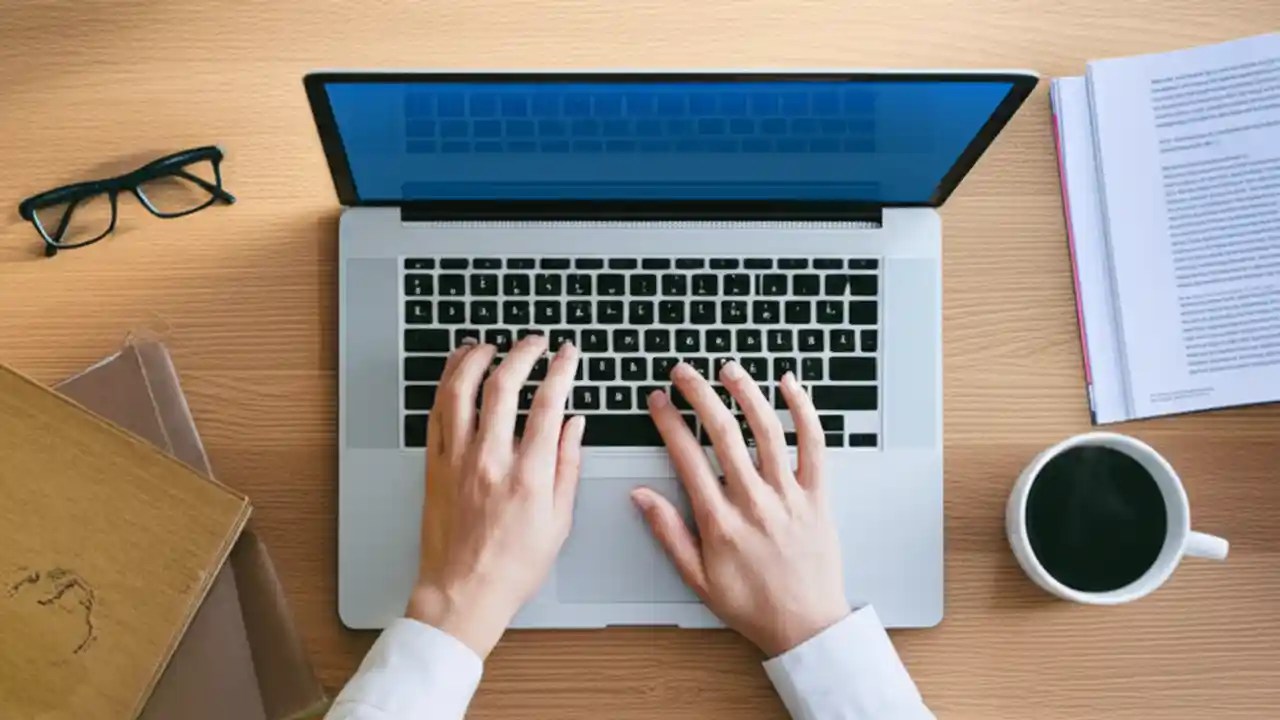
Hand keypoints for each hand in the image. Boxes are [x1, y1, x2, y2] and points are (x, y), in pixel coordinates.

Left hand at [407, 335, 583, 657]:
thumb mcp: (559, 521)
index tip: (567, 353)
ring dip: (476, 358)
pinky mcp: (433, 465)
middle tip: (534, 342)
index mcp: (528, 476)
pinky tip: (457, 369)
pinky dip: (447, 383)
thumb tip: (575, 425)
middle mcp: (490, 460)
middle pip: (503, 386)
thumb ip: (568, 466)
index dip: (560, 370)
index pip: (548, 405)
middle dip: (522, 353)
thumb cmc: (512, 566)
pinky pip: (437, 412)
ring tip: (490, 344)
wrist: (462, 593)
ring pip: (461, 390)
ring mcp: (456, 460)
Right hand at [634, 362, 848, 656]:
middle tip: (683, 372)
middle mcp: (753, 501)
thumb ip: (668, 532)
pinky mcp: (818, 495)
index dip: (669, 422)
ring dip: (745, 392)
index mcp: (719, 521)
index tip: (658, 400)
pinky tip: (790, 385)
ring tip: (728, 369)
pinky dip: (803, 410)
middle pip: (723, 433)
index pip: (686, 457)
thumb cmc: (752, 605)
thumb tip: (641, 496)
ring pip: (766, 429)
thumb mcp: (697, 578)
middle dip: (699, 394)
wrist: (806, 625)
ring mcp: (788, 495)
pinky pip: (814, 443)